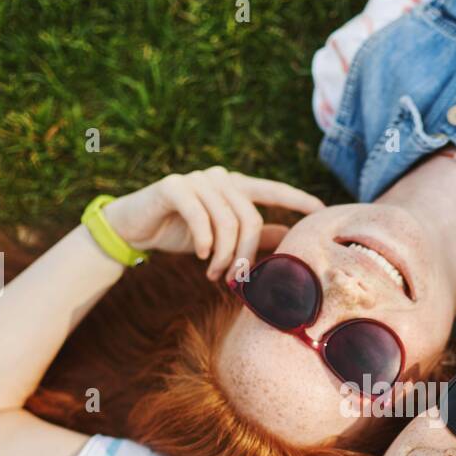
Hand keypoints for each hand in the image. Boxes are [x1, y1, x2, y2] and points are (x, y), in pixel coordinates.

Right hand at [100, 167, 325, 280]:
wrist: (135, 227)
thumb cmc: (182, 232)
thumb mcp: (222, 237)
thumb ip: (253, 235)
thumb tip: (288, 239)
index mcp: (234, 186)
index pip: (272, 189)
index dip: (297, 199)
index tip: (320, 210)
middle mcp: (220, 177)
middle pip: (250, 218)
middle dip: (244, 253)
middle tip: (231, 278)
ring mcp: (197, 179)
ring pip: (226, 222)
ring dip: (222, 255)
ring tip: (213, 273)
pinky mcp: (174, 186)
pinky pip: (200, 216)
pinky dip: (204, 241)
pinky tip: (201, 256)